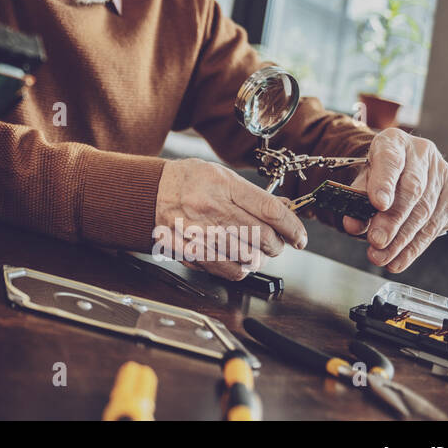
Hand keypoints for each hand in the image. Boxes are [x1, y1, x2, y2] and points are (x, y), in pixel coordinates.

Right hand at [154, 158, 308, 280]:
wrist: (149, 193)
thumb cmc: (186, 181)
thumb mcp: (221, 176)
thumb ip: (253, 194)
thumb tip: (285, 207)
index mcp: (223, 186)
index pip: (270, 210)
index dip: (292, 226)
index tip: (299, 236)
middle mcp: (213, 210)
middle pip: (263, 237)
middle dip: (277, 245)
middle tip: (275, 243)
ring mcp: (202, 234)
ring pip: (250, 257)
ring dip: (259, 258)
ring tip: (254, 250)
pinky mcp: (193, 253)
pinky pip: (230, 271)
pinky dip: (242, 269)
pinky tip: (238, 259)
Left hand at [341, 128, 447, 271]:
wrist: (399, 167)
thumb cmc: (376, 173)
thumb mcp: (361, 178)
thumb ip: (355, 198)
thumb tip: (353, 224)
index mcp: (394, 141)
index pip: (390, 160)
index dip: (384, 182)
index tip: (378, 203)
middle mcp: (423, 154)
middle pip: (411, 190)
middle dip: (393, 220)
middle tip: (377, 242)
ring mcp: (442, 175)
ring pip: (424, 211)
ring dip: (402, 240)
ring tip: (382, 258)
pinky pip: (435, 226)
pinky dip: (415, 247)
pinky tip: (399, 260)